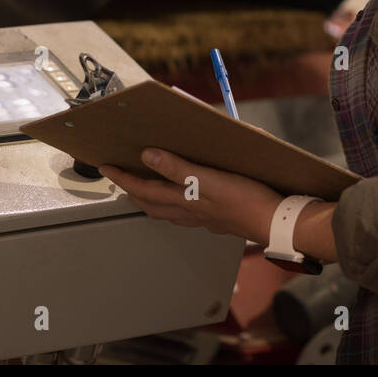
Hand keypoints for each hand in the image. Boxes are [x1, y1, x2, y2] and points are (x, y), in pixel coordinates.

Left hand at [99, 148, 282, 243]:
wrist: (272, 220)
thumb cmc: (244, 199)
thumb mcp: (209, 178)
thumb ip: (177, 167)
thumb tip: (147, 156)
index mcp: (183, 199)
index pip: (143, 188)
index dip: (122, 177)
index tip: (105, 167)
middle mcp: (187, 211)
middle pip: (149, 203)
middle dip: (131, 191)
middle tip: (120, 179)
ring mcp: (201, 217)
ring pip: (165, 210)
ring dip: (149, 200)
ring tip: (144, 189)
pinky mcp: (215, 218)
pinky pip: (183, 213)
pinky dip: (172, 205)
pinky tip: (182, 201)